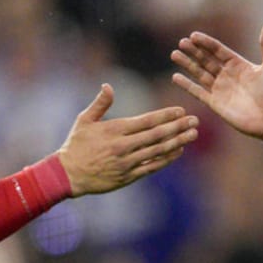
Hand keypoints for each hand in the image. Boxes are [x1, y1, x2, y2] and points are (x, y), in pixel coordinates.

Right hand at [58, 84, 197, 196]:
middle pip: (157, 135)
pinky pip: (151, 167)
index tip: (181, 110)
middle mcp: (123, 146)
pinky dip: (166, 159)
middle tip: (195, 121)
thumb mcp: (84, 120)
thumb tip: (108, 86)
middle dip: (178, 127)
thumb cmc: (76, 145)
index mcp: (115, 130)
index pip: (146, 121)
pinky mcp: (128, 176)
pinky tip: (178, 151)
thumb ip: (100, 103)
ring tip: (192, 135)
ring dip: (177, 142)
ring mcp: (127, 163)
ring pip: (157, 151)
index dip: (165, 115)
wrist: (67, 175)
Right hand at [171, 21, 262, 139]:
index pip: (218, 50)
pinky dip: (187, 85)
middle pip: (206, 60)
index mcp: (238, 65)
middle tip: (181, 43)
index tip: (193, 35)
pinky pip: (198, 92)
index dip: (206, 43)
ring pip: (199, 74)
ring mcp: (220, 90)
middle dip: (193, 51)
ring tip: (174, 54)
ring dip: (187, 64)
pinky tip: (176, 77)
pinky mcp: (216, 104)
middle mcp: (227, 75)